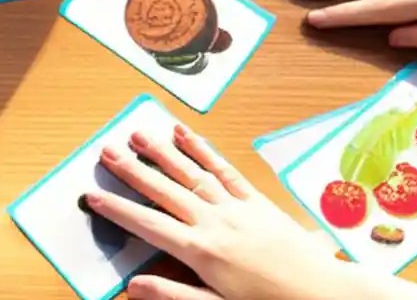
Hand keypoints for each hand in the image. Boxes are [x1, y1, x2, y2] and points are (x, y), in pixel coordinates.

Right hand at [86, 123, 348, 299]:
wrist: (324, 293)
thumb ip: (174, 294)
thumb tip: (132, 285)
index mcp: (202, 251)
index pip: (148, 225)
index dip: (118, 209)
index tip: (93, 195)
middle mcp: (215, 222)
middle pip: (165, 190)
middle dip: (133, 170)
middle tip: (106, 151)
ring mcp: (236, 207)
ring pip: (191, 173)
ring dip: (162, 152)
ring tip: (137, 133)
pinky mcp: (255, 201)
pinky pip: (224, 170)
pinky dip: (203, 150)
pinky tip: (185, 134)